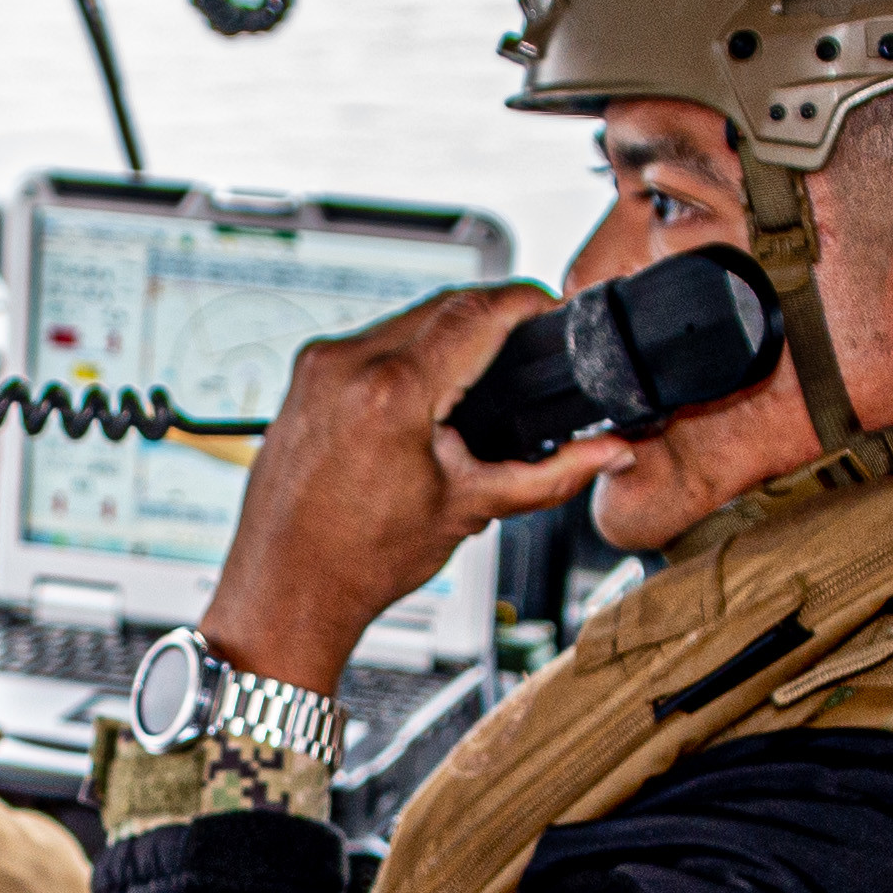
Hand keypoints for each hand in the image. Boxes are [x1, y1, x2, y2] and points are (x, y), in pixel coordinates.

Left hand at [193, 285, 620, 690]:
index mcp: (391, 392)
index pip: (476, 313)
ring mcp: (317, 367)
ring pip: (405, 321)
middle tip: (526, 348)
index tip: (549, 308)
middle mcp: (345, 365)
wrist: (285, 591)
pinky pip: (370, 343)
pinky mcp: (303, 377)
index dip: (524, 301)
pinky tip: (427, 392)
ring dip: (447, 336)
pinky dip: (407, 355)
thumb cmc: (359, 563)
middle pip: (442, 308)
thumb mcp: (470, 509)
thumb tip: (607, 451)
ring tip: (479, 377)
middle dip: (490, 320)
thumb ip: (551, 474)